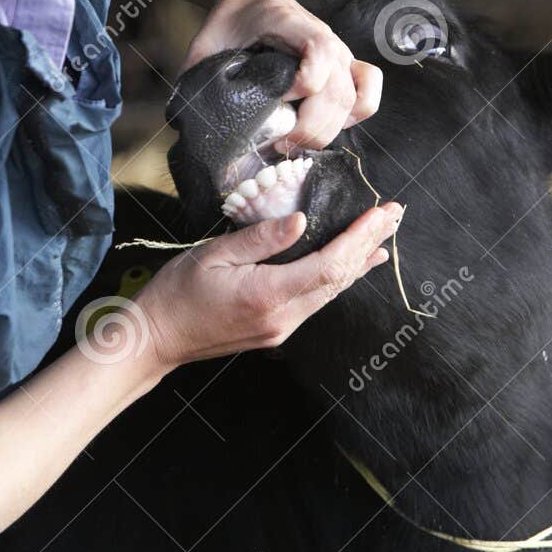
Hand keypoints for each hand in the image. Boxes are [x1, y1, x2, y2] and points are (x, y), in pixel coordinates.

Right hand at [137, 203, 402, 367]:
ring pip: (333, 291)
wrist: (156, 339)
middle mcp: (284, 317)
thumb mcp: (213, 254)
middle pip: (340, 278)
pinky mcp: (277, 329)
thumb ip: (260, 238)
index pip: (329, 264)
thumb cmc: (177, 292)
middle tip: (395, 213)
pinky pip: (318, 299)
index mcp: (268, 294)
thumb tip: (302, 219)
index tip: (381, 212)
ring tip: (384, 234)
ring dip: (360, 261)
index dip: (360, 237)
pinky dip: (340, 277)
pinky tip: (355, 265)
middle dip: (370, 244)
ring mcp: (282, 327)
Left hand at [183, 0, 381, 151]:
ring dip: (327, 131)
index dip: (303, 83)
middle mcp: (328, 40)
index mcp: (294, 24)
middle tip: (278, 146)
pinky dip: (355, 118)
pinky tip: (327, 129)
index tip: (276, 101)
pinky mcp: (346, 70)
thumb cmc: (232, 21)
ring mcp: (341, 56)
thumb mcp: (208, 44)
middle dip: (308, 128)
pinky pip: (368, 96)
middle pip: (338, 92)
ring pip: (354, 102)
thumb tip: (186, 119)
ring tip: (296, 144)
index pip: (320, 51)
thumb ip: (198, 74)